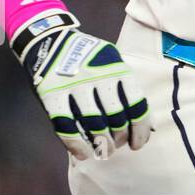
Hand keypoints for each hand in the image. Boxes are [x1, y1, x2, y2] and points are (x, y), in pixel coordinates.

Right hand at [12, 11, 150, 160]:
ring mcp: (75, 86)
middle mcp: (99, 77)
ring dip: (101, 144)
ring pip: (94, 124)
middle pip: (116, 118)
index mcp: (118, 68)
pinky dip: (75, 144)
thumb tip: (144, 123)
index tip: (139, 143)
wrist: (50, 41)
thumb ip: (126, 88)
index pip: (137, 104)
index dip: (140, 129)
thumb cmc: (89, 58)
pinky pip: (66, 126)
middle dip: (120, 138)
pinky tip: (82, 153)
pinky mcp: (52, 95)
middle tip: (118, 145)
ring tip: (104, 152)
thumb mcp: (112, 63)